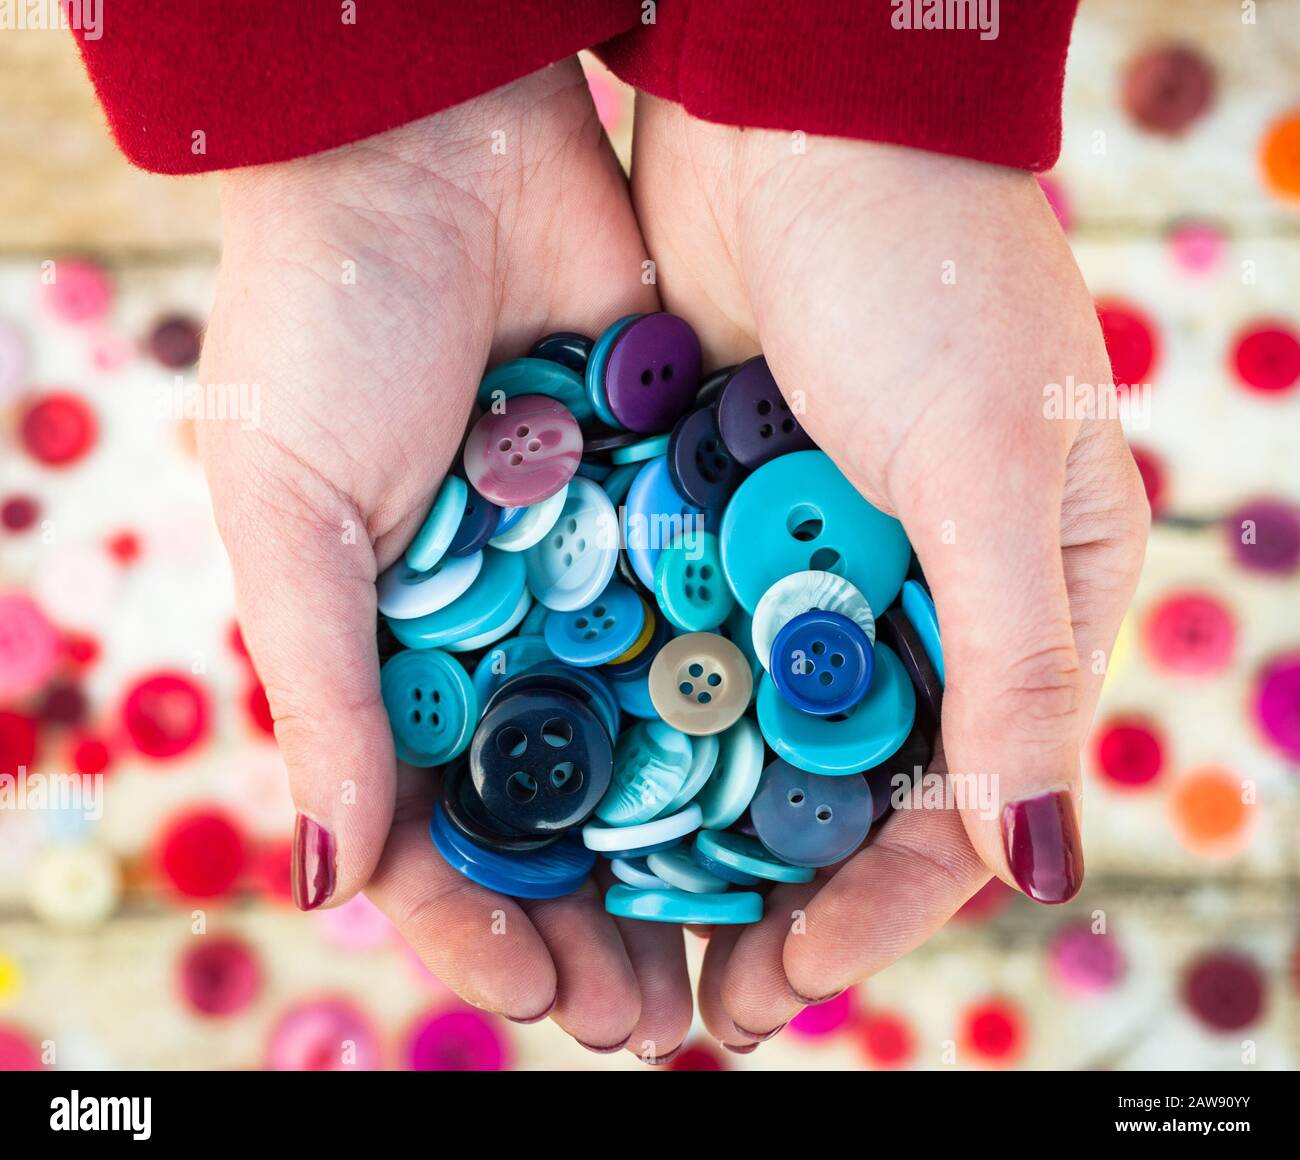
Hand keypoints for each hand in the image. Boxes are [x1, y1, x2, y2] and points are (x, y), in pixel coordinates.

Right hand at [198, 64, 690, 1060]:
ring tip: (738, 945)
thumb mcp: (289, 512)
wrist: (432, 147)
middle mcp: (506, 626)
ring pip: (655, 743)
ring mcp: (597, 572)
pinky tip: (795, 792)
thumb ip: (326, 689)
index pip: (439, 826)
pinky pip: (717, 624)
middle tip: (656, 1011)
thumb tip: (332, 877)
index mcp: (399, 648)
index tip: (546, 998)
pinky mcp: (676, 506)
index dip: (486, 924)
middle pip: (562, 812)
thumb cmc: (322, 322)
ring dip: (690, 847)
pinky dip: (750, 709)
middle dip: (604, 915)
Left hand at [629, 98, 1149, 1045]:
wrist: (801, 119)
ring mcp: (804, 560)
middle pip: (842, 788)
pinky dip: (645, 719)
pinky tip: (582, 788)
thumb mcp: (997, 466)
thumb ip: (1014, 664)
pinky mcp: (714, 517)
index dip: (876, 905)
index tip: (786, 972)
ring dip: (697, 829)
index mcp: (1021, 598)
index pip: (955, 795)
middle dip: (774, 895)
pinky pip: (682, 646)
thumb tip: (1042, 869)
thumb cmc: (931, 272)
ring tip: (623, 924)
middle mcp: (912, 595)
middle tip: (696, 997)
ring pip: (752, 734)